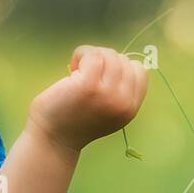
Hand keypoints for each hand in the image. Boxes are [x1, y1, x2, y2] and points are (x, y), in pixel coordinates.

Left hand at [26, 45, 148, 158]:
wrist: (52, 138)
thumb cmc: (75, 122)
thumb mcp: (109, 111)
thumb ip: (120, 93)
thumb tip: (120, 62)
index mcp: (131, 108)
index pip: (141, 72)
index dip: (121, 68)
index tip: (103, 77)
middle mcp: (124, 101)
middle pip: (125, 60)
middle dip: (105, 60)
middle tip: (87, 74)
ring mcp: (107, 92)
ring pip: (110, 55)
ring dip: (92, 55)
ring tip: (79, 70)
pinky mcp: (88, 85)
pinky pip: (93, 54)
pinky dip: (81, 54)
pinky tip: (72, 67)